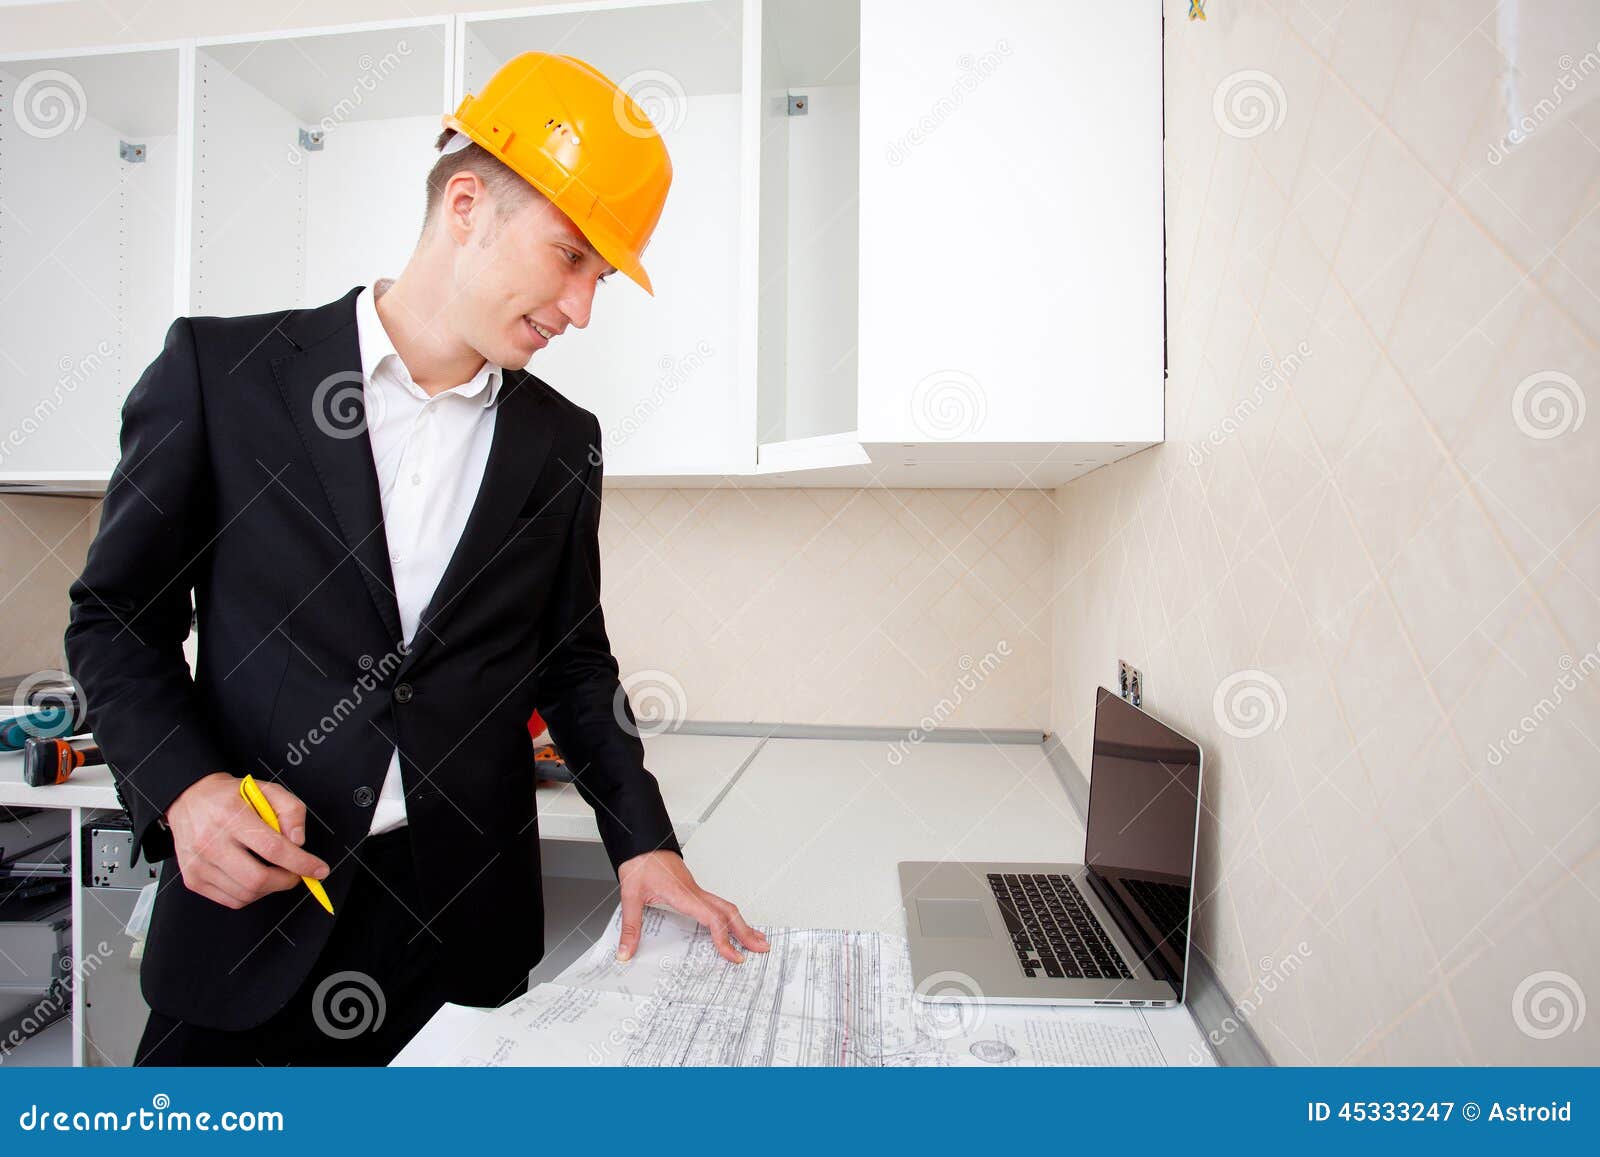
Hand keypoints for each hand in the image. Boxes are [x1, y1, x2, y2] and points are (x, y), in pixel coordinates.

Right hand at [165, 772, 330, 909]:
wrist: (189, 799)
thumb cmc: (231, 796)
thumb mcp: (267, 789)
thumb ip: (291, 810)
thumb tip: (298, 842)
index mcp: (231, 816)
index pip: (273, 848)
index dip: (301, 863)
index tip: (318, 869)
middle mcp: (211, 842)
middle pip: (258, 879)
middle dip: (286, 881)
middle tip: (296, 873)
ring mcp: (199, 864)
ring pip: (246, 894)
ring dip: (270, 888)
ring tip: (274, 871)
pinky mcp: (193, 879)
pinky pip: (231, 900)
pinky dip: (251, 894)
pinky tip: (254, 876)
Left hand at [615, 850, 769, 963]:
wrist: (640, 842)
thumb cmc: (640, 862)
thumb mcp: (631, 895)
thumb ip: (630, 927)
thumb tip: (626, 951)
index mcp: (683, 894)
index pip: (712, 918)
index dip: (725, 939)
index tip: (733, 955)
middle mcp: (694, 891)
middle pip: (729, 912)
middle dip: (747, 931)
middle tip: (761, 946)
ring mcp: (695, 889)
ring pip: (726, 906)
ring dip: (742, 923)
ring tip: (754, 938)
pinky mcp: (692, 889)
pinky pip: (717, 904)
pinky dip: (730, 916)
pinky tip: (730, 923)